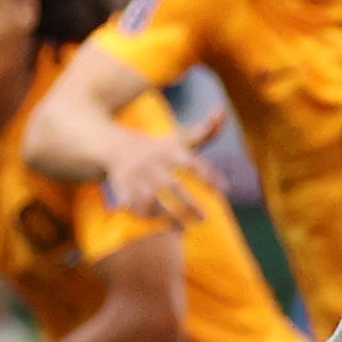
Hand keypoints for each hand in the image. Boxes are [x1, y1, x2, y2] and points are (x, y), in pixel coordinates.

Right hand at [99, 106, 224, 223]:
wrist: (115, 147)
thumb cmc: (158, 148)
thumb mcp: (179, 139)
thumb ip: (204, 131)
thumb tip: (222, 111)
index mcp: (169, 150)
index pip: (192, 163)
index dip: (209, 176)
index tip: (225, 190)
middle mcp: (152, 162)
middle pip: (172, 186)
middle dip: (189, 204)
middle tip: (206, 219)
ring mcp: (136, 176)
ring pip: (152, 200)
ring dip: (168, 216)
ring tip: (184, 230)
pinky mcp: (122, 187)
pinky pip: (135, 206)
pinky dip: (148, 218)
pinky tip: (162, 227)